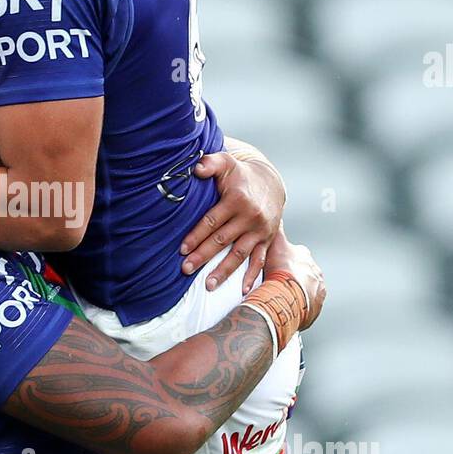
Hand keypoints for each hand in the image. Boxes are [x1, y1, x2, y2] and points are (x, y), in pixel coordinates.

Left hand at [181, 150, 285, 292]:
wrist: (270, 182)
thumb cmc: (240, 175)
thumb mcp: (226, 163)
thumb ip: (210, 163)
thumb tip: (195, 168)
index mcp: (237, 200)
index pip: (212, 221)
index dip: (196, 235)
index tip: (182, 249)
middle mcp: (250, 216)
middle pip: (222, 240)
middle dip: (203, 256)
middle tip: (186, 270)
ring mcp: (260, 230)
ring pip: (240, 253)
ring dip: (224, 271)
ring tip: (209, 285)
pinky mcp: (267, 239)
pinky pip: (260, 260)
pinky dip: (252, 275)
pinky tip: (242, 290)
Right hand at [265, 229, 325, 329]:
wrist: (286, 298)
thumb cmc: (280, 271)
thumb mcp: (275, 244)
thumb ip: (277, 229)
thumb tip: (278, 212)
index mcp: (305, 257)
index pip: (296, 255)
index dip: (285, 260)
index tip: (276, 266)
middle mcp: (315, 273)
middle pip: (302, 274)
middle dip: (292, 278)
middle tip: (277, 284)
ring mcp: (317, 291)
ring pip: (306, 291)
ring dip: (296, 293)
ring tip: (281, 299)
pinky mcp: (315, 308)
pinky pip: (307, 307)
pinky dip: (298, 308)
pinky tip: (287, 309)